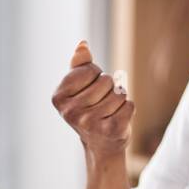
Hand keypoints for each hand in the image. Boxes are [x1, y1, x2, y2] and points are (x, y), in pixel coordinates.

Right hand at [51, 40, 133, 159]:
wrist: (100, 144)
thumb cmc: (90, 108)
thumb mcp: (80, 86)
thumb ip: (80, 64)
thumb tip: (82, 44)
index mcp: (59, 98)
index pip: (90, 69)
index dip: (95, 75)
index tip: (90, 89)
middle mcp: (71, 112)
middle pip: (106, 80)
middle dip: (109, 88)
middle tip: (101, 102)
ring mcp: (90, 123)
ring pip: (119, 93)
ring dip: (119, 99)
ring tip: (110, 111)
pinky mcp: (110, 130)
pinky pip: (129, 105)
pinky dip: (128, 109)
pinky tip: (117, 119)